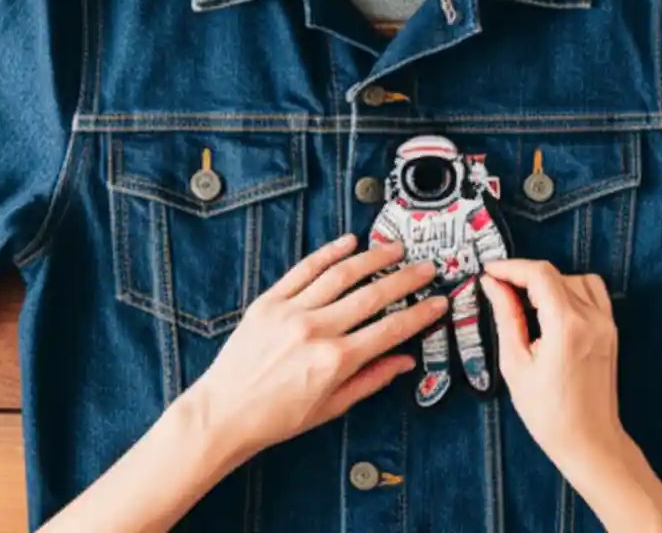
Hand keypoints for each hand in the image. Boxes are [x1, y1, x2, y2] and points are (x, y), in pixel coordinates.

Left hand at [184, 234, 443, 463]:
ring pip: (341, 274)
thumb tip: (404, 362)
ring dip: (373, 258)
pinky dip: (328, 253)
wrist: (224, 412)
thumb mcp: (331, 407)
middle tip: (425, 268)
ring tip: (394, 250)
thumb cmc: (276, 417)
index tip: (437, 302)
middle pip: (372, 295)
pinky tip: (348, 243)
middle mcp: (315, 330)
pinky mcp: (269, 301)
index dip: (419, 314)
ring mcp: (290, 312)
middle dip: (405, 279)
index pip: (390, 329)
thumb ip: (371, 380)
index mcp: (335, 360)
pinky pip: (304, 269)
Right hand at [480, 261, 623, 485]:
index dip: (510, 267)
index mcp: (567, 327)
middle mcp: (592, 318)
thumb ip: (506, 317)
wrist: (589, 440)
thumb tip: (493, 285)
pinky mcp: (610, 330)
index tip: (489, 271)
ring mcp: (606, 323)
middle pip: (555, 274)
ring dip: (547, 281)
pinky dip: (569, 289)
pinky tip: (550, 306)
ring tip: (523, 299)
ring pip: (574, 278)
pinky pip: (592, 292)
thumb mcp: (516, 364)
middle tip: (498, 288)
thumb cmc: (549, 413)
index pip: (539, 275)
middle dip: (523, 275)